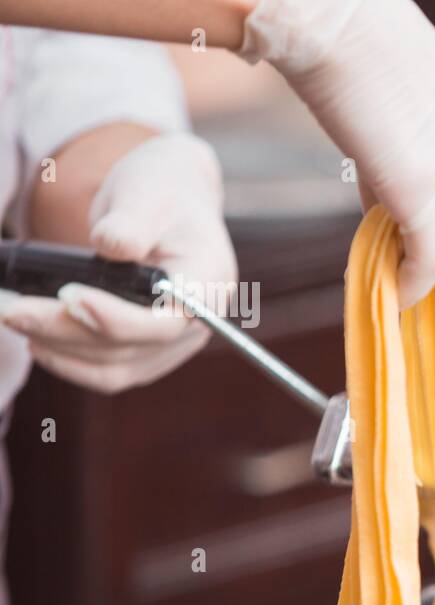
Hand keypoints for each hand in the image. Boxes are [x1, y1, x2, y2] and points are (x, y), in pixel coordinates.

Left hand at [0, 132, 235, 393]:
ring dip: (60, 348)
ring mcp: (175, 344)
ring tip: (14, 318)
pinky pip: (110, 374)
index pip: (167, 321)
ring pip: (114, 367)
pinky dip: (71, 362)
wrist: (170, 201)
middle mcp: (197, 323)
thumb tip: (110, 246)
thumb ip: (131, 222)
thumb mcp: (146, 192)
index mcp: (208, 282)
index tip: (69, 296)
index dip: (119, 319)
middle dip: (67, 330)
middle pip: (131, 348)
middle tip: (12, 309)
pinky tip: (38, 341)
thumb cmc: (160, 192)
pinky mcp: (149, 353)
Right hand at [240, 0, 434, 316]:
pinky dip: (412, 283)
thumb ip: (413, 172)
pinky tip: (394, 292)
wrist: (335, 21)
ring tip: (401, 287)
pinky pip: (429, 259)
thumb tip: (398, 227)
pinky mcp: (429, 191)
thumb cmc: (353, 56)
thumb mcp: (405, 119)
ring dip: (431, 279)